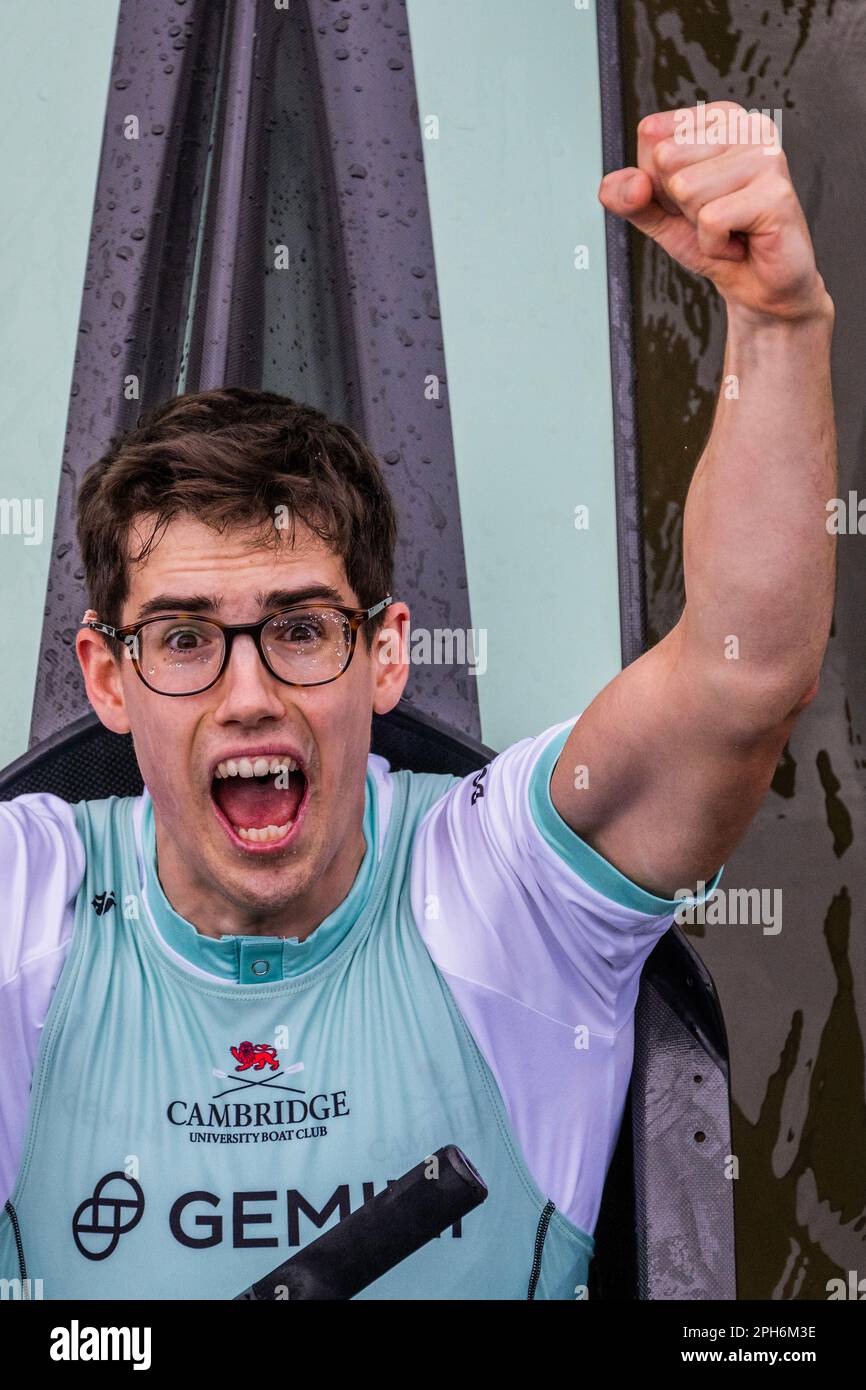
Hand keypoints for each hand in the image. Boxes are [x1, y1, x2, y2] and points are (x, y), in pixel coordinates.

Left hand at [599, 101, 831, 323]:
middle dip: (679, 204)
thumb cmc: (716, 240)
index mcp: (718, 119)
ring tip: (730, 228)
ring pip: (687, 189)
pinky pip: (711, 221)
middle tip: (715, 216)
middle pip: (666, 159)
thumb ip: (627, 196)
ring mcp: (765, 156)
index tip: (693, 197)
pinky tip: (739, 243)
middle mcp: (747, 127)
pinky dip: (715, 246)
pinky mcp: (774, 194)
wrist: (756, 285)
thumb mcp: (658, 215)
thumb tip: (631, 184)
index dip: (657, 181)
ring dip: (699, 226)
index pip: (651, 134)